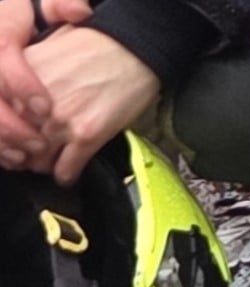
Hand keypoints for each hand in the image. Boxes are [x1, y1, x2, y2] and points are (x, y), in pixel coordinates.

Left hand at [23, 26, 160, 184]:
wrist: (133, 50)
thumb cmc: (98, 44)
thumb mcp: (48, 46)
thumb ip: (31, 72)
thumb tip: (24, 91)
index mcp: (21, 79)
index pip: (5, 119)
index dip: (13, 130)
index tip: (21, 135)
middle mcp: (35, 103)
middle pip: (19, 143)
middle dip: (27, 151)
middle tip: (36, 154)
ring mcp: (60, 122)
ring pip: (39, 161)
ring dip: (46, 166)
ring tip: (54, 163)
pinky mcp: (86, 136)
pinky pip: (66, 170)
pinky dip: (66, 175)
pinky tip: (69, 173)